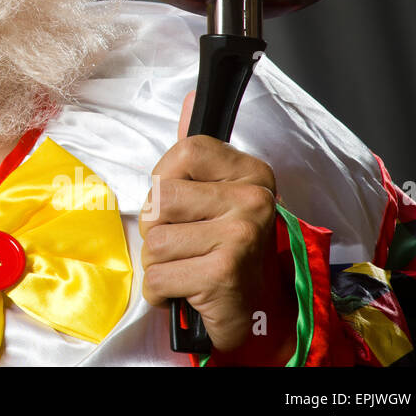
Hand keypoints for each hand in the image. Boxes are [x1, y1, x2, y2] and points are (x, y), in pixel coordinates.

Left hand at [139, 91, 297, 361]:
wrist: (261, 317)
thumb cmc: (226, 253)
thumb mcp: (214, 195)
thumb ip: (197, 152)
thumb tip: (191, 98)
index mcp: (250, 172)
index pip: (182, 151)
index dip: (166, 183)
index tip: (187, 206)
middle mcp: (253, 199)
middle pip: (159, 199)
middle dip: (158, 229)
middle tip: (189, 245)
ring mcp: (241, 235)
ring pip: (154, 241)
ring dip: (161, 264)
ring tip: (191, 268)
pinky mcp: (224, 272)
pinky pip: (157, 277)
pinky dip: (163, 292)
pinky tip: (191, 291)